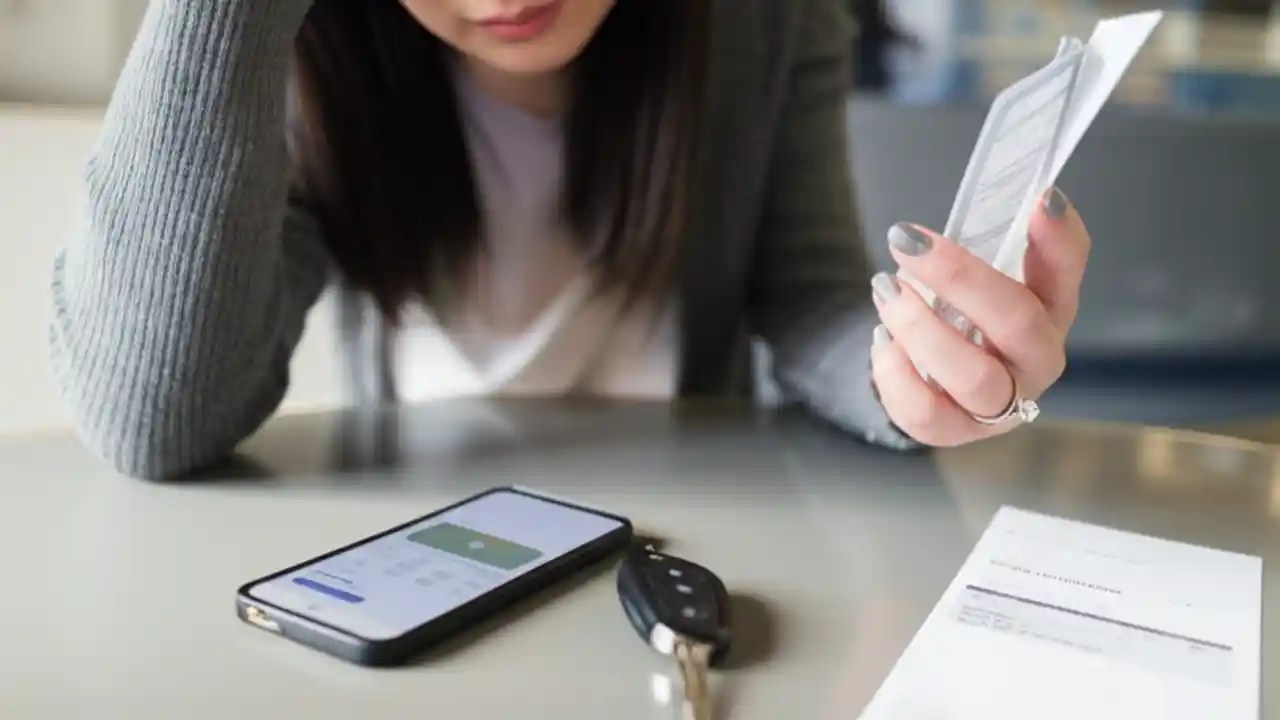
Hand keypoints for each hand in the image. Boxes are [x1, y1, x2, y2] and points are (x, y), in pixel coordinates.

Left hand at [869, 188, 1089, 446]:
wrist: (928, 376)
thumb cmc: (959, 314)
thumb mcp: (973, 272)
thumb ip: (984, 241)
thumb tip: (993, 204)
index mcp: (1051, 308)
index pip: (1068, 270)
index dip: (1059, 238)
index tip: (1040, 200)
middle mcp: (1037, 359)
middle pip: (1018, 322)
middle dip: (960, 277)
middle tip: (907, 242)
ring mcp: (1001, 404)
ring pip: (973, 376)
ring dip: (921, 328)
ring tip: (886, 290)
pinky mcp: (955, 431)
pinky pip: (926, 413)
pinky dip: (895, 373)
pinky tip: (882, 340)